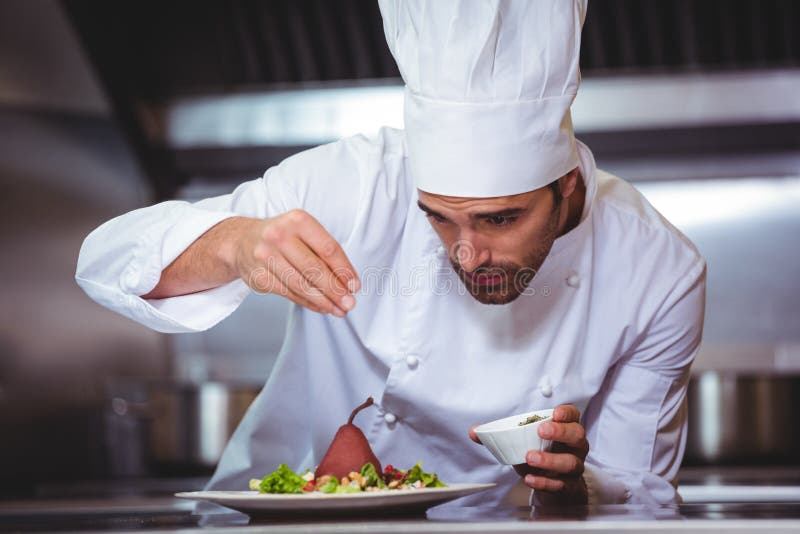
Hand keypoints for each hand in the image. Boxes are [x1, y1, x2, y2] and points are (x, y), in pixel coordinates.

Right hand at [232, 211, 359, 315]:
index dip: (344, 270)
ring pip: (301, 284)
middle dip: (335, 290)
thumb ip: (325, 252)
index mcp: (298, 221)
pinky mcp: (258, 276)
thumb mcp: (304, 232)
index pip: (328, 248)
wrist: (243, 241)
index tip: (355, 285)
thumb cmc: (283, 237)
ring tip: (339, 309)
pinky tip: (321, 307)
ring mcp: (266, 256)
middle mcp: (279, 236)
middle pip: (314, 269)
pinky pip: (289, 294)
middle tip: (350, 303)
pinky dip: (308, 303)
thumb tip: (348, 283)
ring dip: (324, 301)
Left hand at [470, 404, 588, 505]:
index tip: (554, 413)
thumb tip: (474, 431)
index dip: (566, 413)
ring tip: (530, 457)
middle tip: (541, 431)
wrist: (553, 482)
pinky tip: (530, 478)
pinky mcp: (569, 486)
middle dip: (560, 432)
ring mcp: (574, 466)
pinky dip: (545, 482)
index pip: (573, 416)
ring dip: (550, 460)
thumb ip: (498, 435)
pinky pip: (561, 485)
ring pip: (570, 462)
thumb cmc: (540, 452)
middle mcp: (575, 446)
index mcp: (565, 429)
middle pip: (577, 436)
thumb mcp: (522, 441)